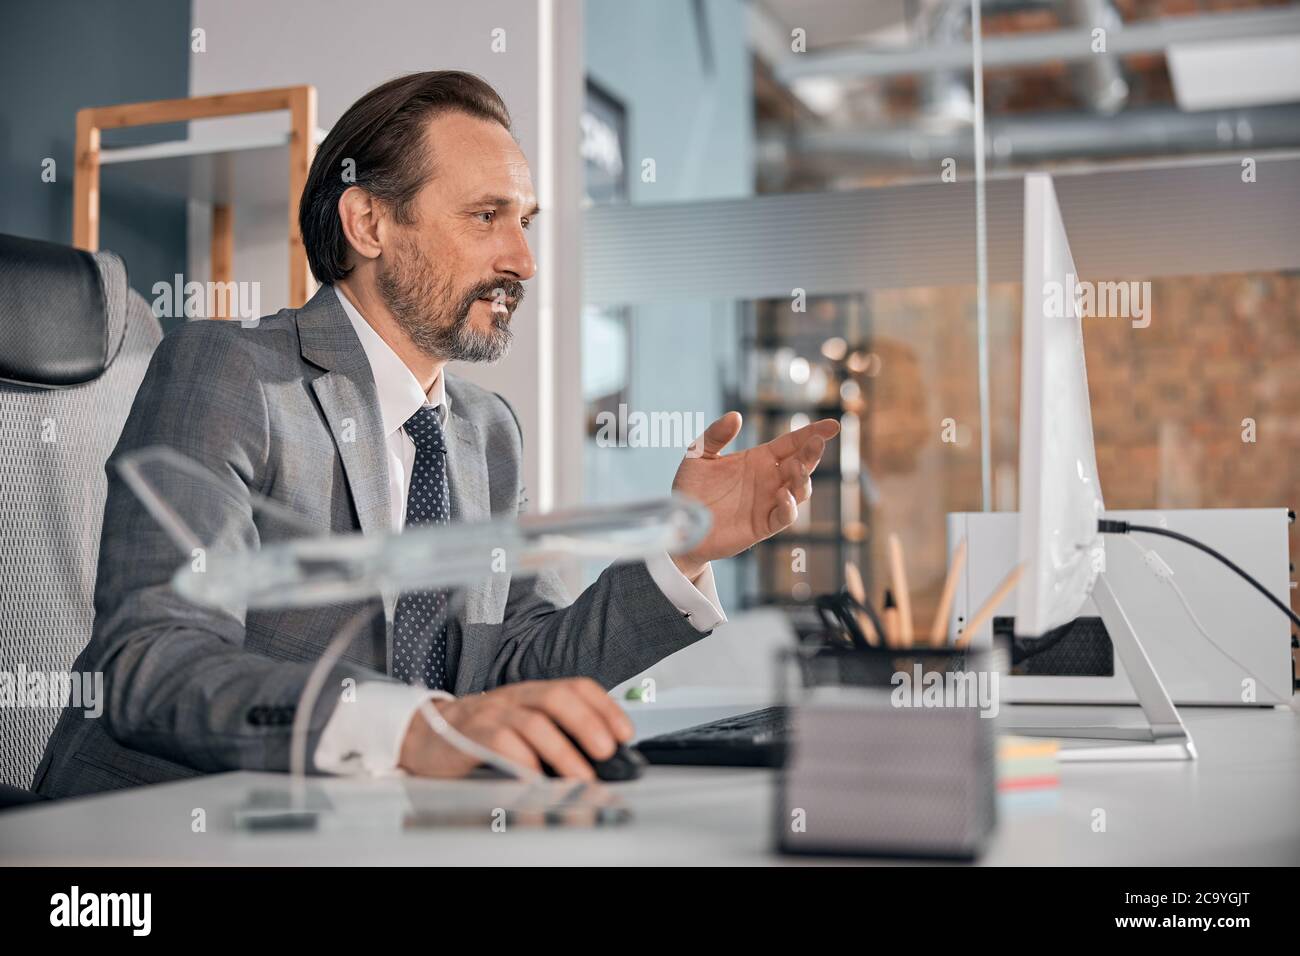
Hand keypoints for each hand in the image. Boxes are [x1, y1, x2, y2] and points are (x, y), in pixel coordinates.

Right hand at [398, 678, 633, 780]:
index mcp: (532, 693)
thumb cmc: (480, 734)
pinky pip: (501, 743)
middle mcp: (515, 697)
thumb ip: (554, 735)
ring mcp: (492, 713)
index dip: (605, 707)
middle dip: (588, 723)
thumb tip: (598, 759)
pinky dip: (524, 762)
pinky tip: (539, 779)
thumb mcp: (520, 726)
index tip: (625, 733)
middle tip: (606, 751)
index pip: (576, 687)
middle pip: (557, 698)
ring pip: (534, 723)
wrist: (423, 735)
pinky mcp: (470, 735)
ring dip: (563, 752)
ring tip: (581, 777)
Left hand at [670, 412, 838, 579]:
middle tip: (817, 443)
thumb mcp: (697, 456)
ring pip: (799, 490)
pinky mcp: (763, 525)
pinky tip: (782, 494)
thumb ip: (715, 435)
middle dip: (812, 454)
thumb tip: (735, 416)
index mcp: (759, 460)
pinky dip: (789, 506)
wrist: (679, 525)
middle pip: (801, 464)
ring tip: (794, 467)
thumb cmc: (690, 490)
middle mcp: (769, 480)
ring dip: (802, 479)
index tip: (833, 425)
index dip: (812, 433)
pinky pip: (785, 516)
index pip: (792, 443)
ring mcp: (768, 503)